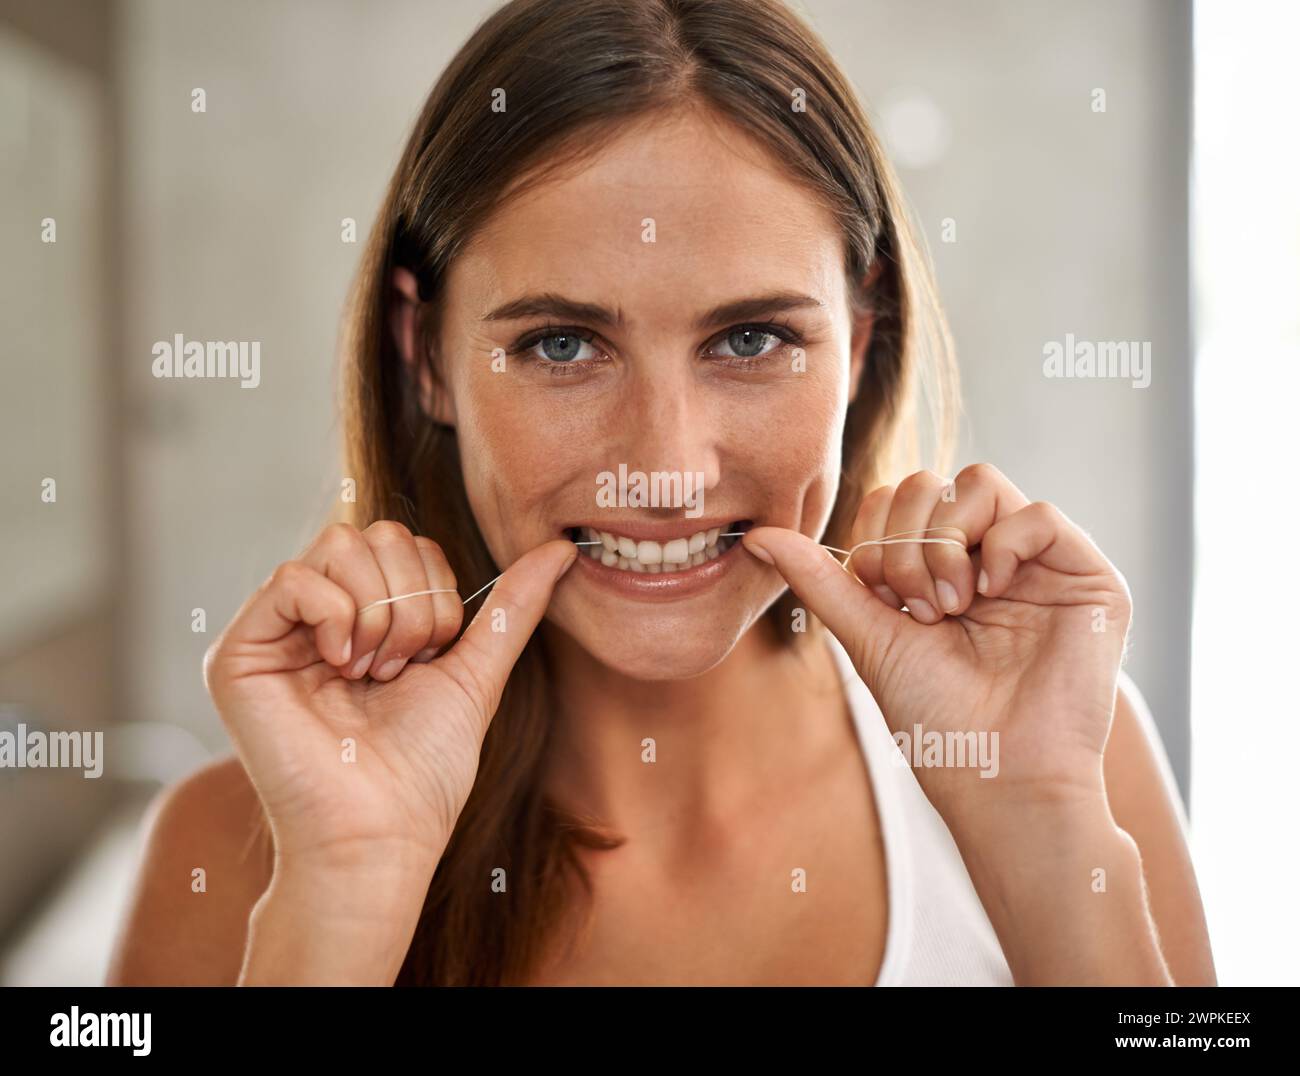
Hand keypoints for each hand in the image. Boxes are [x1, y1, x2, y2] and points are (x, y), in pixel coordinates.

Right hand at [204, 521, 577, 883]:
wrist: (382, 833)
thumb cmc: (424, 769)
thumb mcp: (475, 670)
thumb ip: (511, 606)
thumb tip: (561, 549)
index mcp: (360, 618)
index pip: (402, 542)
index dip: (434, 589)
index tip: (429, 658)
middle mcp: (311, 619)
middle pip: (372, 533)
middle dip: (412, 600)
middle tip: (400, 668)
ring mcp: (272, 634)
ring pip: (338, 544)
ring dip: (380, 613)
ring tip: (372, 674)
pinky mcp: (237, 655)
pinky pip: (293, 578)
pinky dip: (336, 617)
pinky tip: (341, 669)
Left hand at [742, 464, 1131, 820]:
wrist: (996, 774)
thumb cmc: (935, 717)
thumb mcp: (868, 635)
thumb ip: (819, 579)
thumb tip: (758, 534)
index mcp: (939, 566)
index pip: (897, 498)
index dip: (877, 536)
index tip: (883, 600)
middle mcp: (987, 556)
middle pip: (932, 482)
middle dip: (907, 541)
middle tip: (918, 607)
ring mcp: (1038, 563)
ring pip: (981, 482)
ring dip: (947, 542)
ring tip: (952, 605)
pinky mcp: (1088, 576)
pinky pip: (1039, 513)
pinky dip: (1004, 546)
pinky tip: (993, 593)